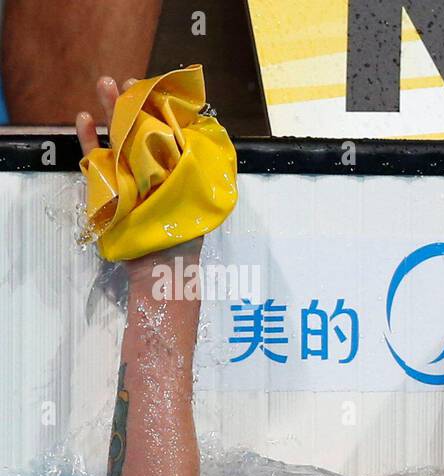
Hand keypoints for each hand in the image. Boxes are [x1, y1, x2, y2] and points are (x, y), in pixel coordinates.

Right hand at [75, 75, 204, 272]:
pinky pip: (95, 160)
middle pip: (141, 129)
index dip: (163, 108)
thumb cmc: (184, 234)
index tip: (158, 88)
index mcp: (176, 168)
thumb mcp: (198, 196)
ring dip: (110, 111)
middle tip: (128, 81)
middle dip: (134, 103)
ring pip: (117, 138)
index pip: (170, 130)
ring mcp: (127, 175)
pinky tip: (82, 119)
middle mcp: (152, 168)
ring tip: (104, 85)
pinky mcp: (107, 187)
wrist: (160, 268)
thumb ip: (196, 166)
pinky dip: (88, 140)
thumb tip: (204, 133)